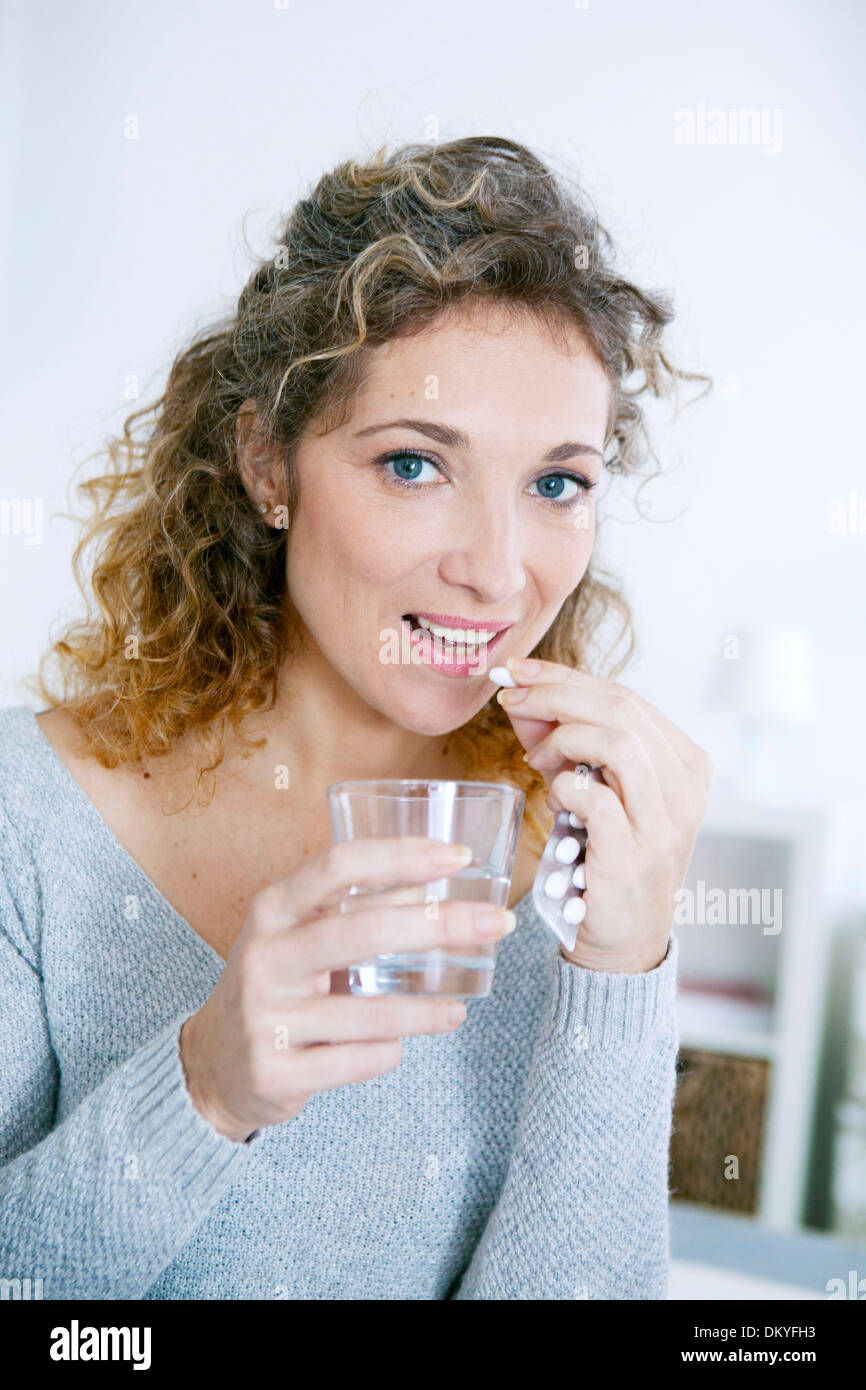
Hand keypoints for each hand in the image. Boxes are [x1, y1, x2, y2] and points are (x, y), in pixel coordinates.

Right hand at [178, 837, 513, 1141]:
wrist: (213, 1065)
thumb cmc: (276, 984)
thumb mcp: (299, 936)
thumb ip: (354, 911)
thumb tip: (439, 885)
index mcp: (272, 909)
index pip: (338, 864)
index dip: (402, 855)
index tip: (459, 856)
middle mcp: (265, 956)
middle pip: (365, 930)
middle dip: (441, 925)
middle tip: (498, 924)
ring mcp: (267, 1016)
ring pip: (370, 1011)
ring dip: (427, 1010)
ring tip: (458, 1010)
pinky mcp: (277, 1071)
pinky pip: (360, 1060)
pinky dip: (390, 1052)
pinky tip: (401, 1047)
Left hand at [497, 657, 712, 972]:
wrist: (623, 937)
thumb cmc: (605, 856)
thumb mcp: (592, 786)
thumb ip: (564, 740)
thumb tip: (521, 691)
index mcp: (685, 763)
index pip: (626, 697)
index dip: (567, 676)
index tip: (520, 670)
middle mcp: (686, 789)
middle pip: (621, 709)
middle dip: (555, 694)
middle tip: (513, 699)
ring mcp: (665, 824)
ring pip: (616, 742)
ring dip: (562, 738)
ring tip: (537, 759)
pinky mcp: (633, 855)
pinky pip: (595, 797)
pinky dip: (564, 786)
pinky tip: (553, 795)